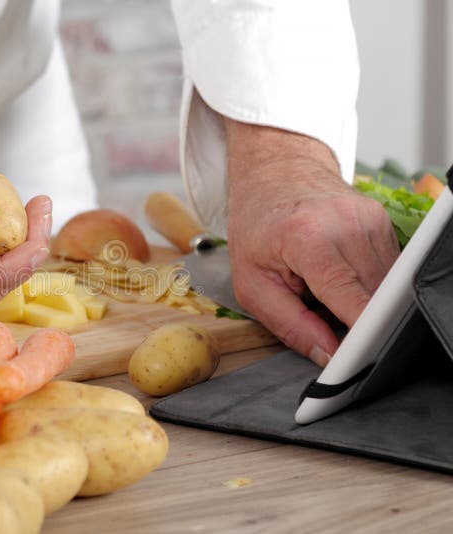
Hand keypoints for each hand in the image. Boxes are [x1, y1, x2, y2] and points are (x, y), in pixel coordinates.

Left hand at [224, 119, 399, 366]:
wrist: (272, 175)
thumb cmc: (256, 227)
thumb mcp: (252, 285)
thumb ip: (291, 325)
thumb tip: (329, 356)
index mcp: (311, 240)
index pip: (355, 303)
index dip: (359, 338)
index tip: (354, 361)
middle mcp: (349, 225)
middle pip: (377, 298)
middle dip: (358, 323)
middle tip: (329, 326)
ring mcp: (371, 219)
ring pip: (387, 286)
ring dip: (363, 301)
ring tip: (327, 292)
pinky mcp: (383, 220)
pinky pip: (388, 269)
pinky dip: (367, 283)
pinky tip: (340, 276)